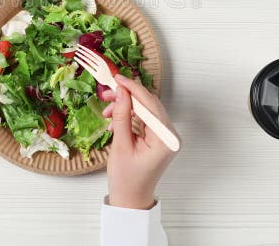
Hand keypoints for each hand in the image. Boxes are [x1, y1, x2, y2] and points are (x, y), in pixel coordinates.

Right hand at [102, 74, 177, 209]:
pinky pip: (145, 119)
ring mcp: (165, 137)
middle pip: (150, 104)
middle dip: (127, 96)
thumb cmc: (126, 179)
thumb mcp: (121, 146)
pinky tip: (115, 120)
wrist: (131, 199)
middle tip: (108, 93)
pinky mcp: (159, 138)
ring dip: (126, 106)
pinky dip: (130, 115)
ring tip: (107, 111)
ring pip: (146, 110)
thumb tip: (121, 91)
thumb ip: (122, 116)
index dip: (133, 88)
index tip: (117, 79)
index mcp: (165, 139)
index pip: (150, 104)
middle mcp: (170, 136)